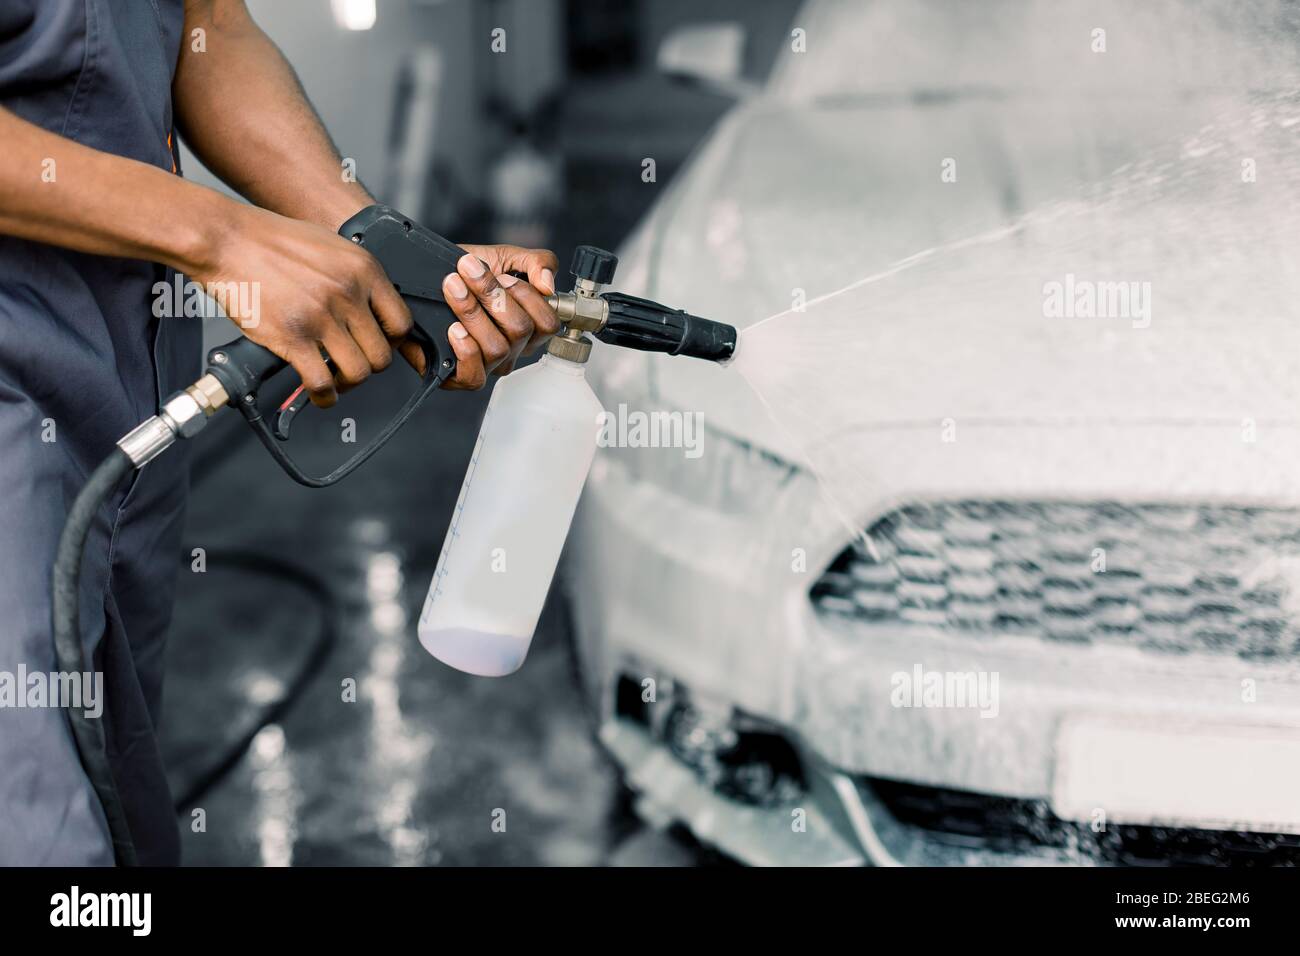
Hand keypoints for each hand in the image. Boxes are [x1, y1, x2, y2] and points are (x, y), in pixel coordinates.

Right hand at [199, 205, 415, 407]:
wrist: (228, 240)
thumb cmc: (273, 241)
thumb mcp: (331, 247)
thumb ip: (357, 277)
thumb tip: (374, 307)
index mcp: (363, 270)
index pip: (402, 322)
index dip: (394, 343)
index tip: (381, 347)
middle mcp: (347, 294)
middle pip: (382, 354)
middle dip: (369, 366)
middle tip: (354, 365)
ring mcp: (321, 317)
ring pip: (358, 372)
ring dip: (348, 384)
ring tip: (336, 380)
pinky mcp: (293, 338)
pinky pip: (322, 383)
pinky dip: (324, 396)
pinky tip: (319, 392)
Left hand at [440, 244, 560, 389]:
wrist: (421, 277)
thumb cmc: (463, 272)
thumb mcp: (505, 256)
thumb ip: (539, 262)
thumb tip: (548, 286)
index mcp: (530, 326)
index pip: (547, 323)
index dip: (527, 297)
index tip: (502, 275)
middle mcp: (513, 349)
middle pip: (521, 330)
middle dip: (493, 295)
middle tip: (469, 272)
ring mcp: (489, 364)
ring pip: (497, 348)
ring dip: (472, 312)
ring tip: (452, 287)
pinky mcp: (461, 376)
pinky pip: (475, 375)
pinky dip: (465, 350)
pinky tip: (453, 328)